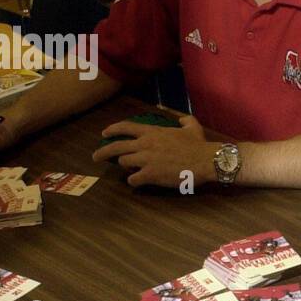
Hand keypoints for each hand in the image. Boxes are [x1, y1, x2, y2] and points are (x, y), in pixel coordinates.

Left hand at [91, 114, 216, 187]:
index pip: (126, 127)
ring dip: (126, 167)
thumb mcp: (193, 127)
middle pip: (116, 146)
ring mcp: (145, 160)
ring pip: (123, 163)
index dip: (112, 130)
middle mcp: (145, 144)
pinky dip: (134, 181)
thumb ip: (185, 120)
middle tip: (95, 157)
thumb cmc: (199, 144)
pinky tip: (138, 182)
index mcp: (153, 132)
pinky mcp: (150, 175)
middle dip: (103, 152)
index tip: (104, 134)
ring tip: (130, 170)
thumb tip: (181, 119)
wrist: (204, 161)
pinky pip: (133, 179)